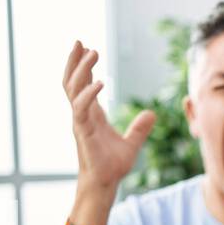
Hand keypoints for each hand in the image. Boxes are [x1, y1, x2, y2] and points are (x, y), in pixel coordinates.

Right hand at [63, 40, 154, 190]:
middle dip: (74, 60)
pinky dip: (89, 93)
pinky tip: (100, 82)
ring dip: (81, 69)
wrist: (105, 183)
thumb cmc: (112, 166)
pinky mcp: (82, 131)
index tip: (85, 47)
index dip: (83, 67)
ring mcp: (80, 121)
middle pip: (71, 81)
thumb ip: (140, 128)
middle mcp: (82, 114)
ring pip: (73, 89)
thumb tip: (151, 114)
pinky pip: (81, 107)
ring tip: (92, 52)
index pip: (83, 84)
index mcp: (91, 114)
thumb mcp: (132, 144)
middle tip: (79, 41)